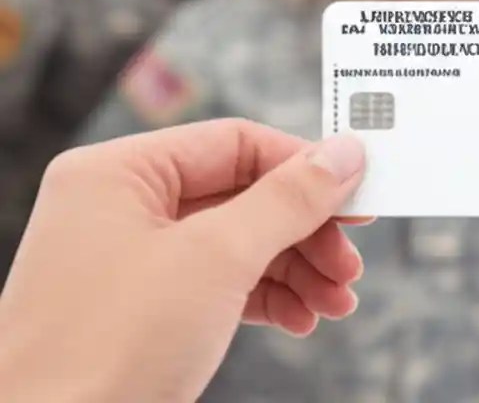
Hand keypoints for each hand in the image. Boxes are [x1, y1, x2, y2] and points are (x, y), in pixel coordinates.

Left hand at [0, 119, 367, 402]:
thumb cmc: (107, 347)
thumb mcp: (216, 259)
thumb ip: (288, 199)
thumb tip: (344, 153)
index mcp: (117, 172)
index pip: (235, 143)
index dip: (304, 167)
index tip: (360, 196)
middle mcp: (120, 208)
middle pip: (244, 196)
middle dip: (305, 233)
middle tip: (350, 265)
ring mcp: (130, 261)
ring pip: (238, 245)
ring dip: (296, 271)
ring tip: (336, 303)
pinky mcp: (143, 310)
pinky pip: (220, 285)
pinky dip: (268, 299)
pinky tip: (301, 319)